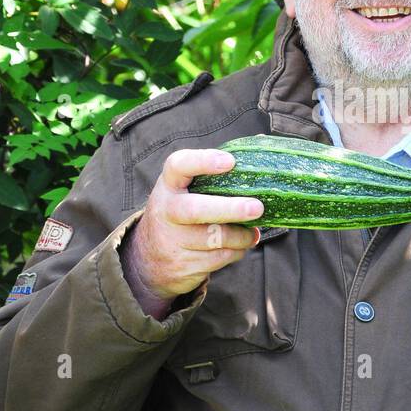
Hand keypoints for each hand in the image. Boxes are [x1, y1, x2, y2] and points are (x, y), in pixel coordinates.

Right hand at [120, 149, 263, 313]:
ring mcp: (172, 240)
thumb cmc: (180, 212)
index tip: (230, 162)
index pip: (179, 166)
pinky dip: (236, 252)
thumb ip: (212, 174)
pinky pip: (219, 258)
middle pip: (196, 210)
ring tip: (252, 232)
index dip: (204, 161)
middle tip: (257, 208)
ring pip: (215, 239)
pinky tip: (239, 246)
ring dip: (240, 237)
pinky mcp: (183, 264)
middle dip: (229, 209)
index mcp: (169, 185)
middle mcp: (167, 210)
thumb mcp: (185, 189)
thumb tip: (262, 145)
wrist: (148, 258)